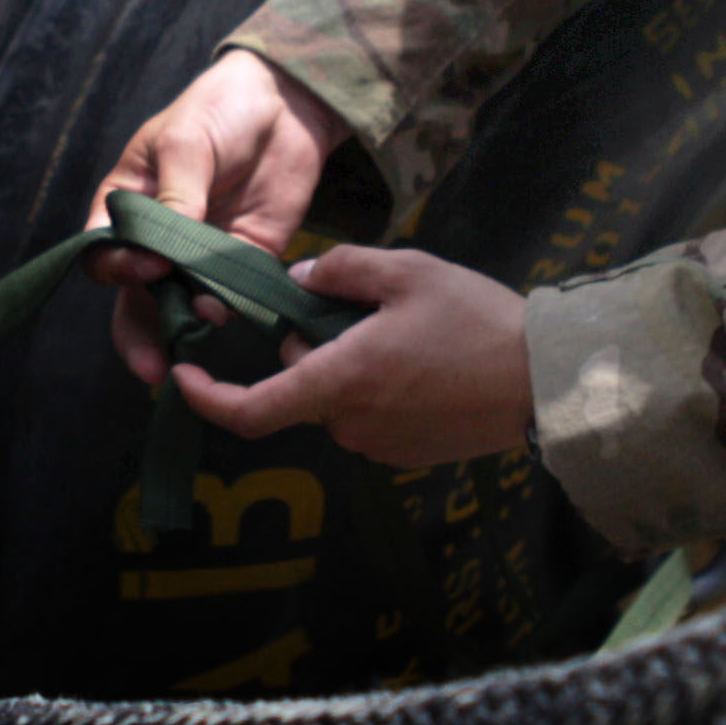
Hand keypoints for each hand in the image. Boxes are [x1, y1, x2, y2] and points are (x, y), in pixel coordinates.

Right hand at [92, 51, 345, 385]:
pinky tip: (233, 313)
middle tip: (153, 368)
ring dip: (184, 327)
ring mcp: (199, 252)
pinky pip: (230, 295)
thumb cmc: (218, 109)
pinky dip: (229, 309)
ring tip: (196, 338)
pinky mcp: (242, 259)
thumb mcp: (186, 142)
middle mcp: (156, 237)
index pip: (103, 251)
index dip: (118, 268)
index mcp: (126, 204)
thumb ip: (175, 196)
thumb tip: (165, 251)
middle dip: (140, 334)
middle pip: (134, 297)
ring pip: (179, 306)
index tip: (150, 267)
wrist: (285, 102)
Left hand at [157, 244, 530, 470]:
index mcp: (340, 380)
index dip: (206, 397)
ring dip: (349, 364)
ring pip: (337, 398)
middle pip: (301, 383)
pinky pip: (371, 415)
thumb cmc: (476, 320)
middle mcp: (351, 424)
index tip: (180, 377)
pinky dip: (380, 387)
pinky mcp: (409, 454)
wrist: (545, 380)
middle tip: (364, 304)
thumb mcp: (408, 271)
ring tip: (409, 329)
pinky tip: (428, 360)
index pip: (252, 409)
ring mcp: (381, 445)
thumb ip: (344, 270)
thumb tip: (299, 280)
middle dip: (313, 342)